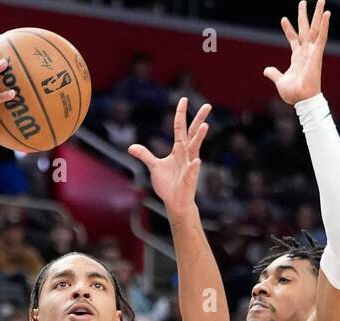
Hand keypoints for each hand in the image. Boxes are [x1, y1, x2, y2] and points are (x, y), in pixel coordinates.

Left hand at [128, 98, 210, 212]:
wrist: (175, 202)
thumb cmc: (168, 184)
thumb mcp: (154, 167)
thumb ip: (145, 155)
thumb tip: (131, 147)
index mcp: (179, 149)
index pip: (180, 128)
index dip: (181, 113)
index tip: (183, 99)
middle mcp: (186, 155)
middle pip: (193, 133)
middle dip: (199, 119)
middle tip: (208, 105)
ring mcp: (189, 166)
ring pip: (195, 149)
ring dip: (200, 137)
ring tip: (205, 125)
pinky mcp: (189, 179)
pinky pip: (192, 172)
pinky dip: (194, 167)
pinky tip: (197, 162)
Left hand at [263, 0, 330, 105]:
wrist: (302, 100)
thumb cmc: (294, 94)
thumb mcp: (280, 81)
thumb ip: (274, 73)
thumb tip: (266, 70)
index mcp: (297, 58)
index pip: (293, 39)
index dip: (288, 29)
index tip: (284, 19)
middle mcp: (306, 52)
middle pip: (305, 29)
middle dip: (304, 15)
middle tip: (303, 1)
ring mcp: (312, 52)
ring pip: (315, 29)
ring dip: (318, 14)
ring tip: (321, 0)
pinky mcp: (317, 54)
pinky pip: (321, 37)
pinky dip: (325, 26)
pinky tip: (327, 14)